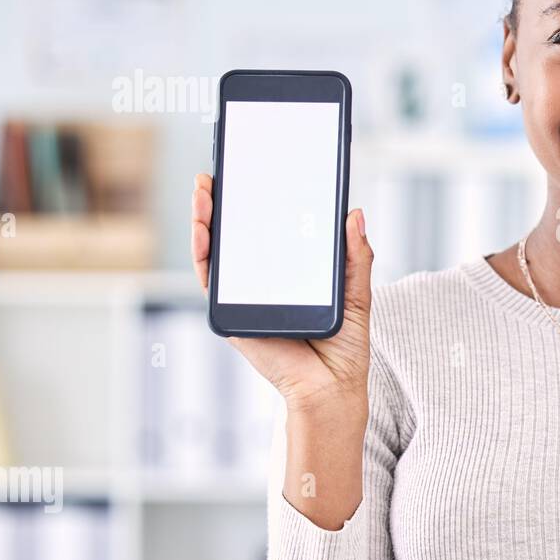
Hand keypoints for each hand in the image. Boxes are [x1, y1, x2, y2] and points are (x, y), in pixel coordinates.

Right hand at [190, 173, 373, 422]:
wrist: (330, 387)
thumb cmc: (345, 346)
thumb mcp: (357, 293)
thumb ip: (356, 256)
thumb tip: (355, 213)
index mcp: (292, 272)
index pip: (270, 230)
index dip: (258, 201)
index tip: (253, 172)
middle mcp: (264, 281)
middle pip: (237, 235)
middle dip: (223, 203)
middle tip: (219, 174)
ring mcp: (245, 297)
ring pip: (217, 252)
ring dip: (205, 220)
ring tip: (206, 191)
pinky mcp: (231, 315)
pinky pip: (211, 280)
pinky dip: (203, 253)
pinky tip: (203, 230)